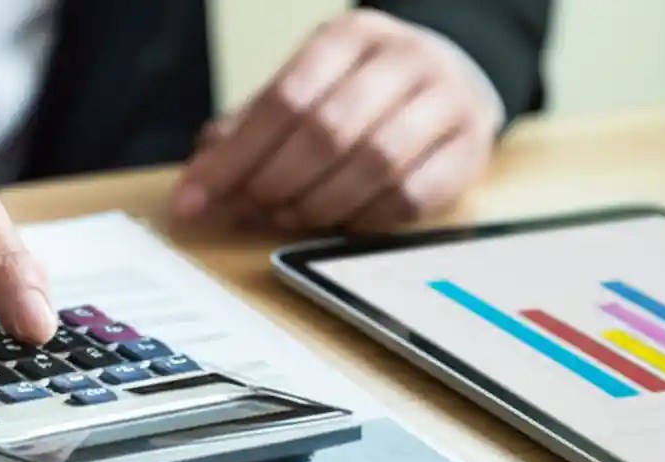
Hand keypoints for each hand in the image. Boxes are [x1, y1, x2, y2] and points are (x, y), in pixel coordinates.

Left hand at [171, 9, 500, 232]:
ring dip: (320, 204)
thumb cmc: (359, 93)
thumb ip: (250, 130)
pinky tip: (343, 221)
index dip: (235, 157)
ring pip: (374, 163)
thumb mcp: (304, 90)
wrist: (449, 80)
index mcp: (350, 37)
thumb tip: (200, 179)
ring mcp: (445, 102)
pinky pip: (412, 195)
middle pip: (328, 130)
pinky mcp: (470, 149)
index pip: (284, 100)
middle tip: (251, 206)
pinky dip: (367, 218)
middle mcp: (404, 59)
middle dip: (276, 181)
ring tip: (289, 216)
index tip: (195, 198)